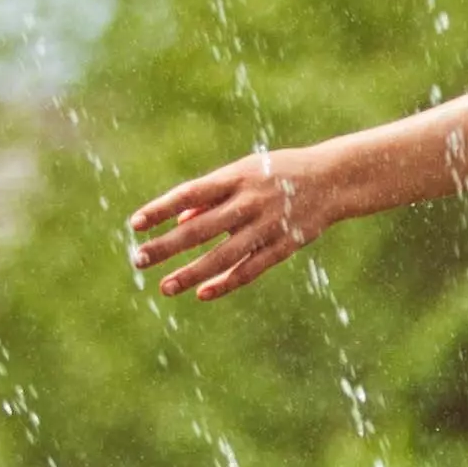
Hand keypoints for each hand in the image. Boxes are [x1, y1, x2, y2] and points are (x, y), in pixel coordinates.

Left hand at [130, 149, 322, 299]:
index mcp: (237, 177)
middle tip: (139, 260)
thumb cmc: (278, 173)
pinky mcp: (284, 246)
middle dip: (167, 246)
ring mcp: (267, 226)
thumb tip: (177, 220)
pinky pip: (251, 269)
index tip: (135, 224)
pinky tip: (202, 293)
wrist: (332, 178)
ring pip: (223, 256)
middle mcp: (250, 201)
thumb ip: (211, 195)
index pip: (190, 193)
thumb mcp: (244, 172)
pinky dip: (226, 283)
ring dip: (192, 273)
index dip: (161, 209)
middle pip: (201, 228)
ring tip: (165, 287)